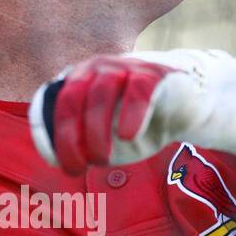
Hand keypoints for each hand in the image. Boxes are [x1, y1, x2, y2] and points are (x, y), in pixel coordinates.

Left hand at [28, 48, 235, 173]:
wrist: (187, 105)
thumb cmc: (138, 124)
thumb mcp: (106, 140)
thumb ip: (80, 146)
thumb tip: (55, 159)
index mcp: (78, 80)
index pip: (51, 102)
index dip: (48, 134)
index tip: (60, 164)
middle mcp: (96, 68)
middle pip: (71, 99)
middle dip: (69, 138)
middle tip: (76, 169)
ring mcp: (125, 67)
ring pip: (100, 94)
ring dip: (96, 132)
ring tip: (102, 160)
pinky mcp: (154, 73)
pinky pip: (137, 90)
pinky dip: (130, 114)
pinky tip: (129, 136)